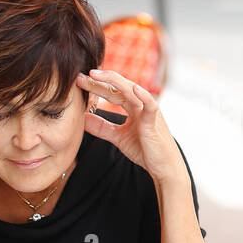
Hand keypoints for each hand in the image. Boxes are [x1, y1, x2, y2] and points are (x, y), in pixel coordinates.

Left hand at [78, 69, 186, 185]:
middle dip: (99, 82)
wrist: (163, 167)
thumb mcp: (118, 137)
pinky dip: (144, 97)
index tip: (79, 82)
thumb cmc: (145, 150)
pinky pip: (150, 106)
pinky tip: (134, 89)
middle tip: (80, 77)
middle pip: (118, 88)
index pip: (112, 92)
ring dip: (114, 81)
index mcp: (133, 108)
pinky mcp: (154, 122)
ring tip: (96, 75)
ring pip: (131, 91)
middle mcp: (140, 105)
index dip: (96, 86)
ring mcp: (148, 112)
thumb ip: (102, 127)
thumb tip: (82, 119)